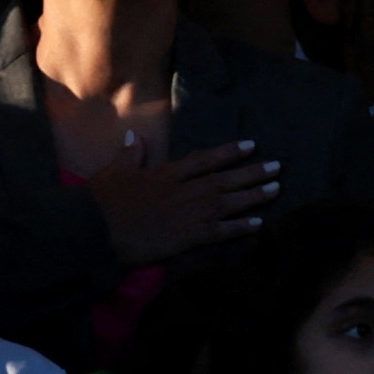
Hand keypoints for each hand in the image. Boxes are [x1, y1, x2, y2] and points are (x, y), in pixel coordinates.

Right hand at [91, 133, 279, 267]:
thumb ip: (129, 154)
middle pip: (224, 179)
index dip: (229, 152)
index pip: (204, 159)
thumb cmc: (101, 202)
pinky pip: (220, 232)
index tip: (250, 146)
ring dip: (254, 196)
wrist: (96, 231)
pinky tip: (259, 223)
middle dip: (252, 172)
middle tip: (277, 167)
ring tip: (276, 189)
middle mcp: (183, 191)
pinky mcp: (187, 238)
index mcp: (167, 173)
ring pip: (228, 202)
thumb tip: (134, 135)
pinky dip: (240, 227)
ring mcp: (187, 214)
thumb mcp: (114, 171)